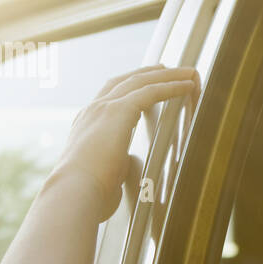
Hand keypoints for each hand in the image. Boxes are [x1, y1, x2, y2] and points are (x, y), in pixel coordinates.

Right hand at [49, 65, 199, 221]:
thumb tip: (123, 172)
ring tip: (187, 73)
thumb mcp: (102, 174)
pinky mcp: (118, 111)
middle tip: (166, 68)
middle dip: (148, 73)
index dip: (128, 87)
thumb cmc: (87, 194)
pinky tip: (187, 85)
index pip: (108, 97)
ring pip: (140, 81)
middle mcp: (93, 111)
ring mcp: (104, 108)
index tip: (144, 83)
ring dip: (167, 75)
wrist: (75, 192)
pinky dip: (171, 86)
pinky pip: (151, 91)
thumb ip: (115, 167)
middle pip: (124, 81)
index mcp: (86, 125)